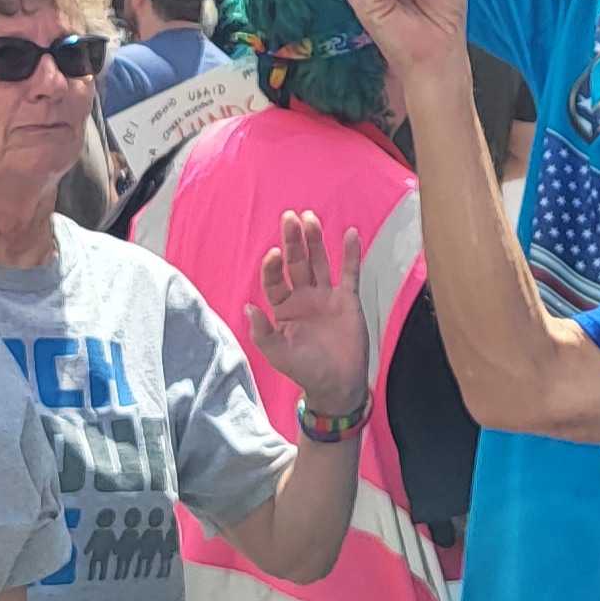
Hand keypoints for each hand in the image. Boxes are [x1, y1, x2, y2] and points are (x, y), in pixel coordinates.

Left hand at [245, 209, 373, 413]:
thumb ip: (262, 332)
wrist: (338, 384)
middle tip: (289, 217)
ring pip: (320, 262)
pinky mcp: (348, 300)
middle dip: (293, 240)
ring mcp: (326, 296)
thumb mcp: (278, 354)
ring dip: (315, 240)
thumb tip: (248, 307)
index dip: (273, 266)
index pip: (275, 280)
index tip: (274, 253)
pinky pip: (350, 272)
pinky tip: (350, 233)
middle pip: (297, 262)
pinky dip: (351, 254)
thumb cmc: (305, 370)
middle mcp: (303, 297)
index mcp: (283, 308)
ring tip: (310, 218)